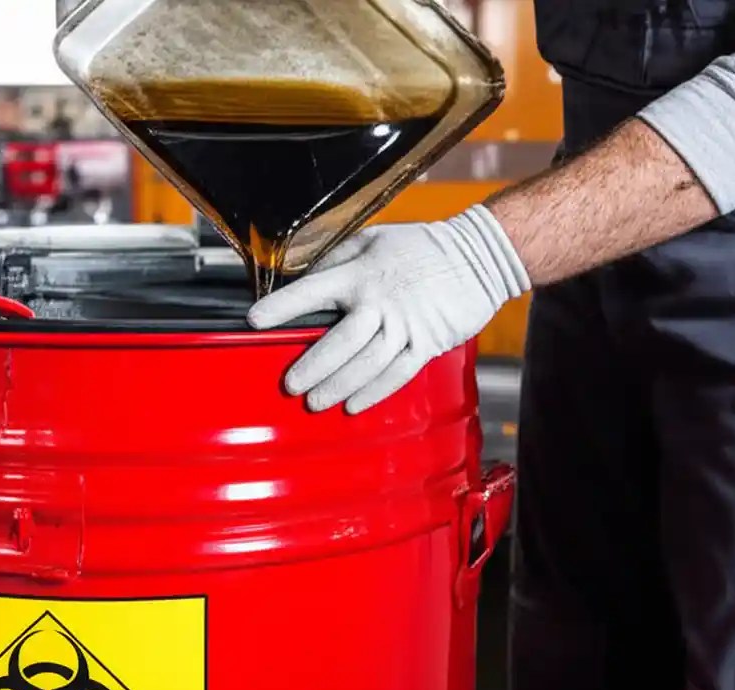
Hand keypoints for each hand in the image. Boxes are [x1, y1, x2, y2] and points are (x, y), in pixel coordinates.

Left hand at [247, 205, 530, 413]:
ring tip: (316, 402)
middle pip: (339, 342)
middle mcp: (380, 302)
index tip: (255, 320)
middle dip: (312, 366)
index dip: (282, 306)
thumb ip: (336, 259)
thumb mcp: (372, 239)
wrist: (479, 256)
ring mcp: (405, 326)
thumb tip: (304, 279)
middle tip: (291, 385)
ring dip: (338, 386)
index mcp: (361, 274)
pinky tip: (354, 404)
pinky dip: (373, 392)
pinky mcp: (427, 344)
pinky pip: (396, 374)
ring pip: (366, 364)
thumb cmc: (420, 247)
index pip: (313, 291)